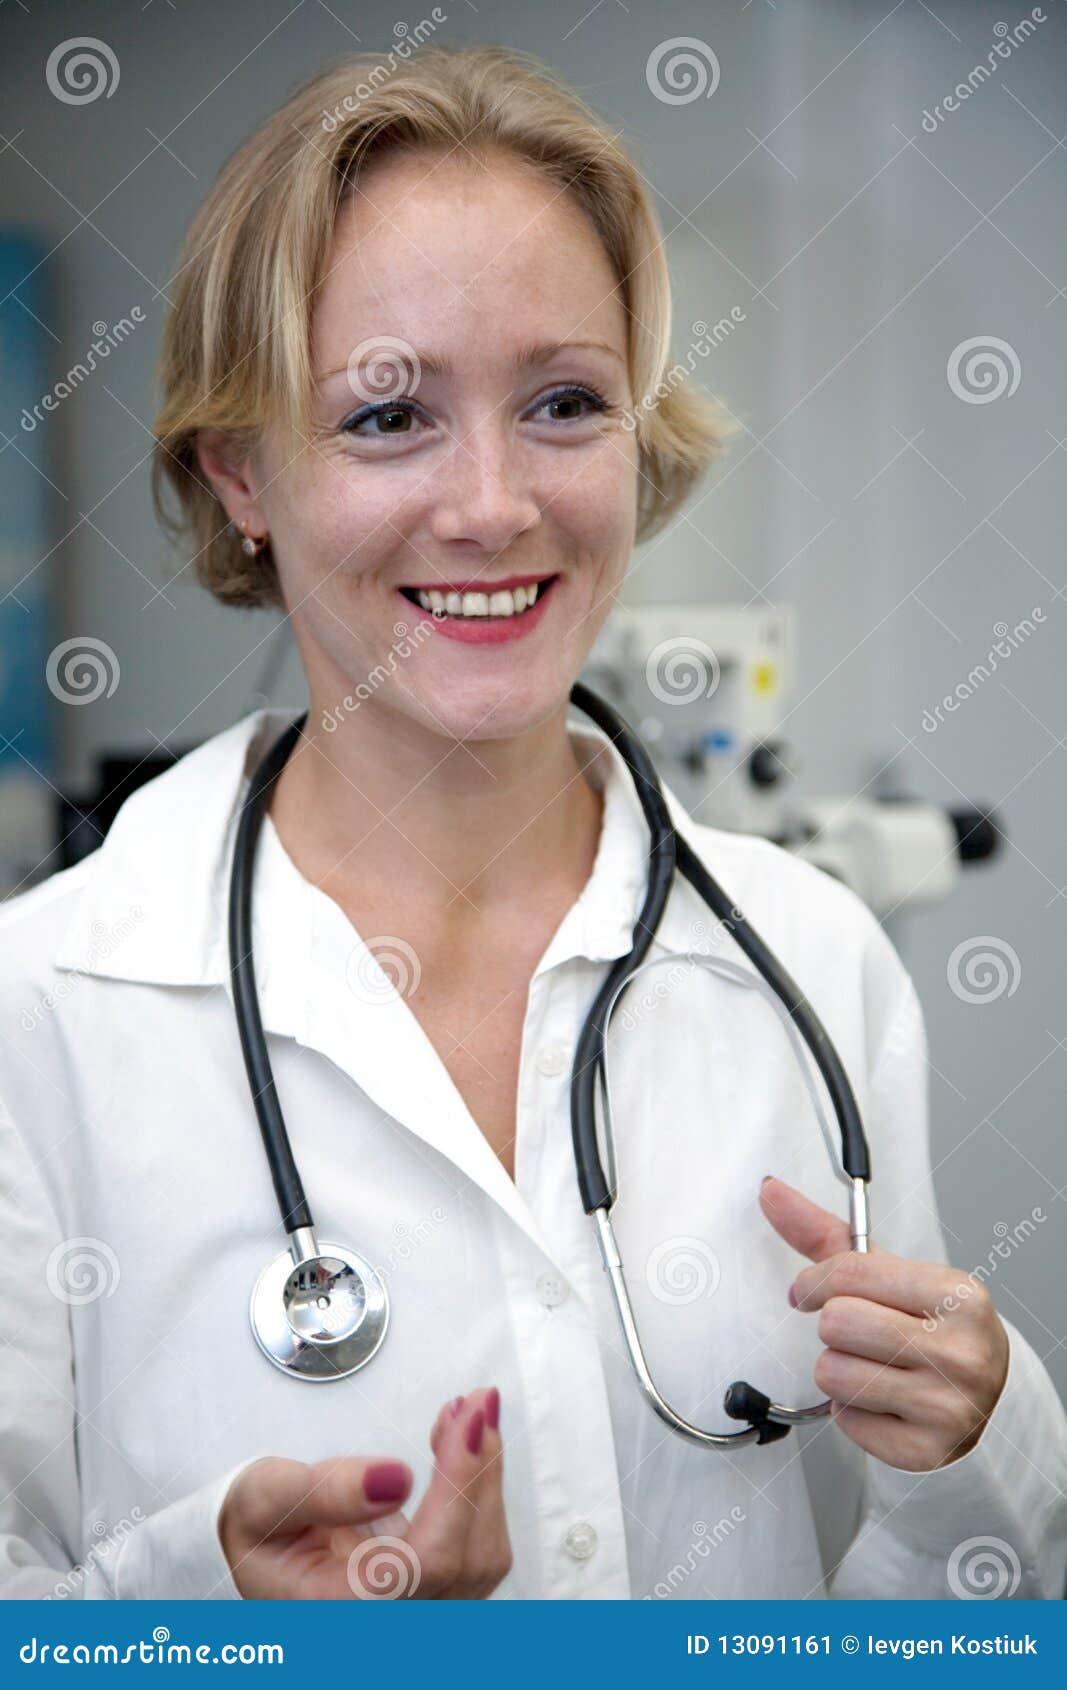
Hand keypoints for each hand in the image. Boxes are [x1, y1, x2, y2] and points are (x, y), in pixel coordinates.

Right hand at [218, 1385, 510, 1597]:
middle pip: (468, 1561)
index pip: (425, 1563)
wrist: (256, 1554)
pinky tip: (458, 1449)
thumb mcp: (264, 1499)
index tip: (467, 1420)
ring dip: (484, 1478)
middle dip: (480, 1472)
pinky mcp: (435, 1593)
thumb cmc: (258, 1528)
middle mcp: (387, 1625)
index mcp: (341, 1609)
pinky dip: (478, 1493)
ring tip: (464, 1417)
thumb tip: (394, 1479)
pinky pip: (478, 1551)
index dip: (458, 1489)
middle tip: (476, 1401)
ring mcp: (417, 1614)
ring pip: (484, 1558)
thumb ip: (323, 1492)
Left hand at [760, 1176, 1009, 1471]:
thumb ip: (826, 1233)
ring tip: (873, 1367)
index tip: (810, 1291)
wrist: (981, 1391)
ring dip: (838, 1369)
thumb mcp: (890, 1273)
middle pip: (837, 1324)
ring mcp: (949, 1406)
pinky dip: (851, 1412)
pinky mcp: (927, 1451)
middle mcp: (962, 1351)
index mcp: (958, 1294)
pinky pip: (844, 1420)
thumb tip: (769, 1190)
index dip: (814, 1281)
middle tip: (860, 1334)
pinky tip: (883, 1401)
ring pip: (833, 1373)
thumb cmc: (928, 1322)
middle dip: (833, 1328)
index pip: (850, 1273)